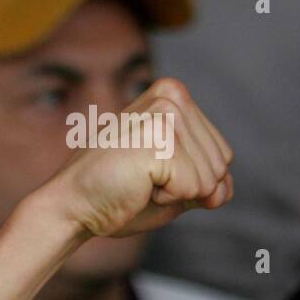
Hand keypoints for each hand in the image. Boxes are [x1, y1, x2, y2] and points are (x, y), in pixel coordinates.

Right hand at [43, 77, 233, 237]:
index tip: (155, 171)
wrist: (73, 205)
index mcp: (176, 95)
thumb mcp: (177, 182)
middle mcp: (173, 95)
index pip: (224, 155)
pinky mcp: (159, 140)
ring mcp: (165, 115)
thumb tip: (225, 187)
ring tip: (140, 179)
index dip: (195, 180)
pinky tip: (138, 184)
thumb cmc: (122, 193)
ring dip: (178, 192)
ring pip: (211, 179)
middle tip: (145, 177)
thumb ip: (209, 178)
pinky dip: (168, 199)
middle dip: (189, 187)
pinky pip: (194, 188)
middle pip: (222, 166)